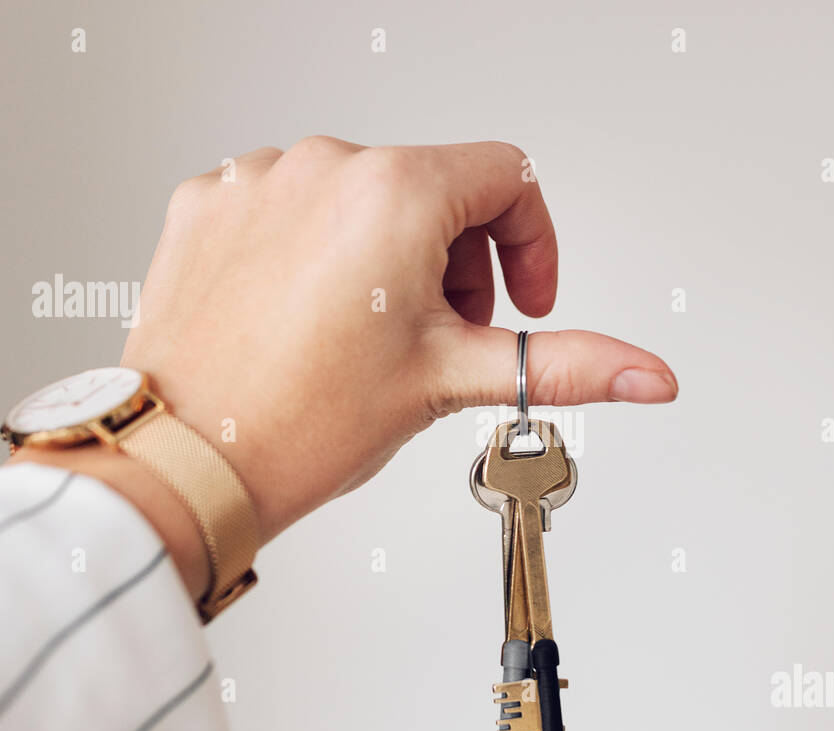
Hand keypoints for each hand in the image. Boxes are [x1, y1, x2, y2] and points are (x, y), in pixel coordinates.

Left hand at [120, 138, 675, 543]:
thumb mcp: (450, 380)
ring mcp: (255, 181)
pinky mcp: (207, 204)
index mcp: (394, 193)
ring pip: (359, 197)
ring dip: (385, 255)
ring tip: (365, 334)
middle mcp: (321, 167)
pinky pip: (288, 206)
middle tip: (440, 334)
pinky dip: (314, 251)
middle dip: (458, 261)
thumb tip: (648, 373)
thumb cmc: (300, 425)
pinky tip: (305, 316)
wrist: (185, 461)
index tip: (518, 298)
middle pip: (434, 187)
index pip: (508, 177)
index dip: (531, 244)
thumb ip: (564, 364)